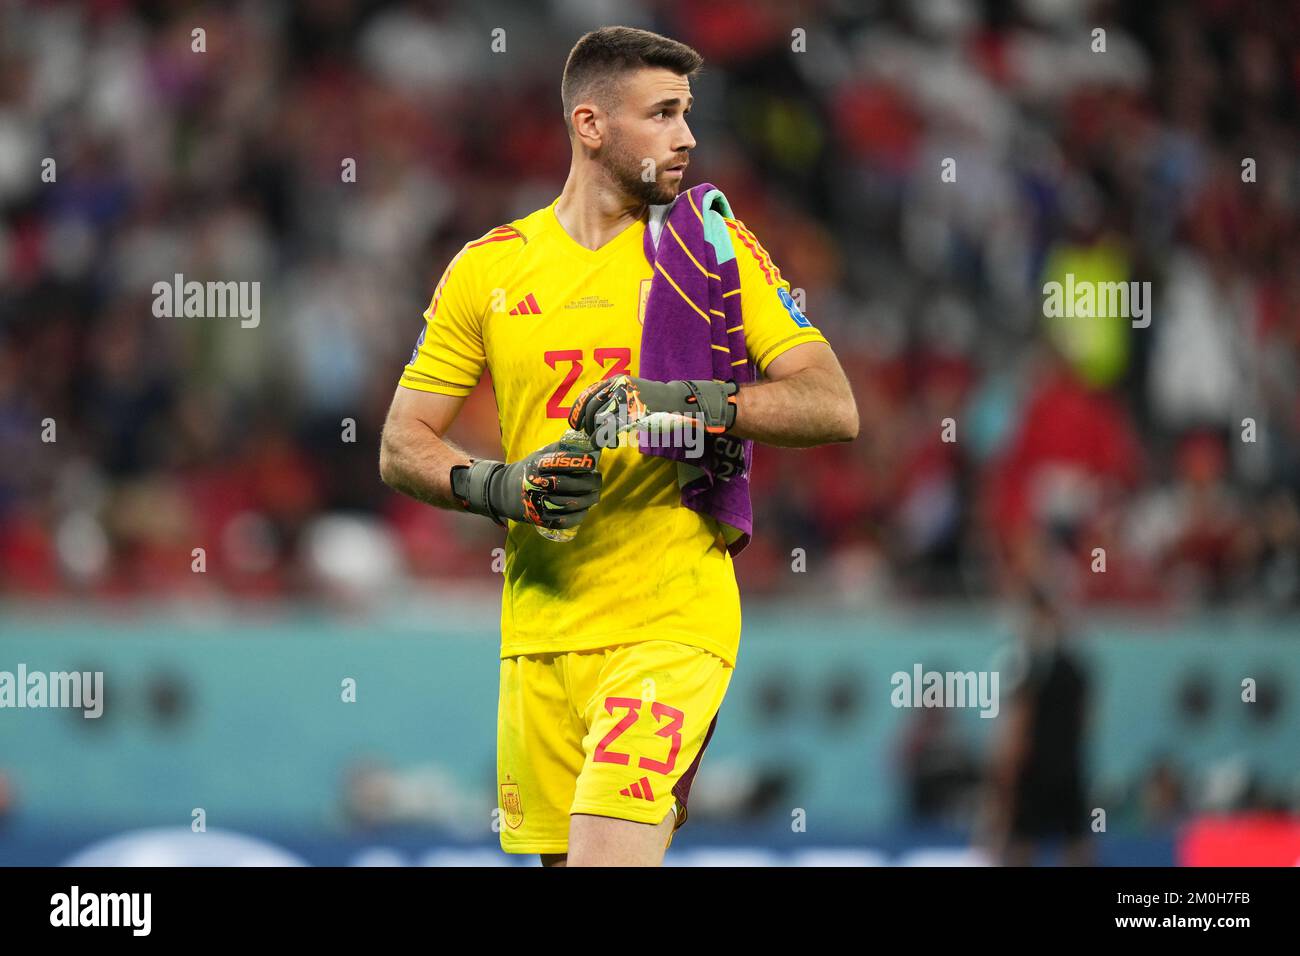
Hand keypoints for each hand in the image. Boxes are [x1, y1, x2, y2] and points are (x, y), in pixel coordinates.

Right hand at [450, 441, 602, 528]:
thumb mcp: (538, 455)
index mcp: (537, 466)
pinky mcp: (541, 519)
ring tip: (595, 493)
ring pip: (570, 504)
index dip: (579, 462)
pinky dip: (580, 515)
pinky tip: (586, 508)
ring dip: (588, 499)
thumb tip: (584, 442)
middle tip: (598, 478)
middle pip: (568, 484)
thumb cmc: (528, 470)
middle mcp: (537, 484)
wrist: (505, 493)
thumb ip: (559, 449)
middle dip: (588, 482)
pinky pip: (565, 520)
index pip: (560, 462)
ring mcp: (539, 503)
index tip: (592, 462)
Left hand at [568, 374, 738, 447]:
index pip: (589, 393)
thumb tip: (596, 415)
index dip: (578, 409)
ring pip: (597, 418)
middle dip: (584, 423)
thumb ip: (616, 398)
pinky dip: (601, 439)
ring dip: (594, 433)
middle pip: (590, 406)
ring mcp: (624, 399)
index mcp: (617, 380)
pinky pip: (607, 429)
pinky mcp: (630, 414)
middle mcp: (618, 386)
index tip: (576, 423)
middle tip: (587, 434)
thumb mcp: (633, 392)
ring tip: (599, 441)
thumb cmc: (657, 402)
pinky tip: (605, 444)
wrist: (678, 402)